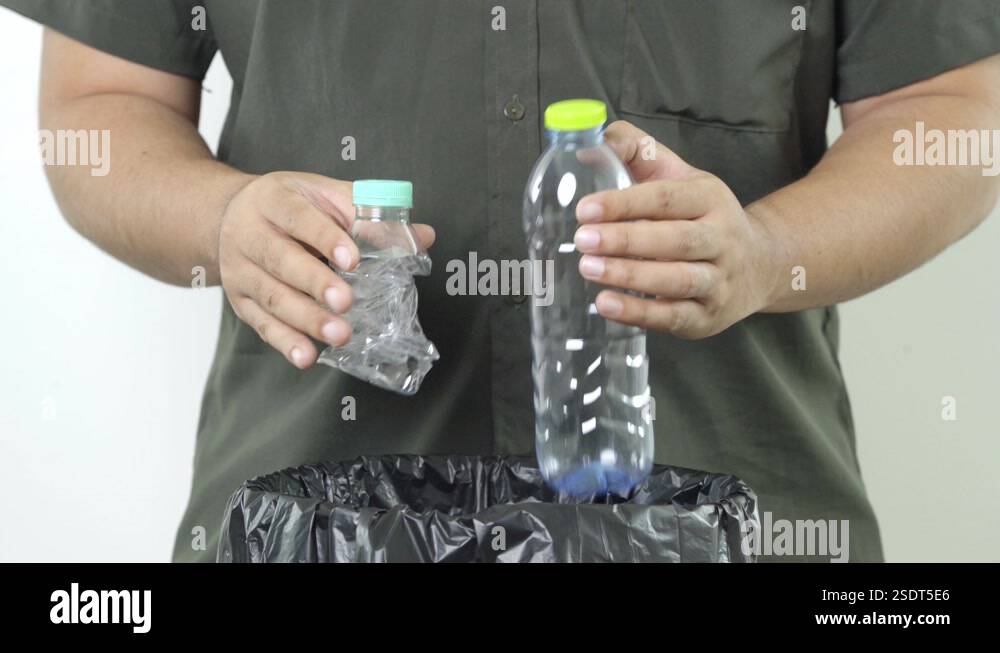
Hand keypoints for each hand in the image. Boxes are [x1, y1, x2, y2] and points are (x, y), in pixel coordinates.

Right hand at [217, 172, 435, 367]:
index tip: (353, 259)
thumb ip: (372, 215)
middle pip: (281, 261)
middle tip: (346, 302)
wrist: (228, 216)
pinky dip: (285, 343)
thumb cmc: (289, 206)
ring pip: (273, 297)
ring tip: (338, 334)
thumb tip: (423, 236)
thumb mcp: (324, 196)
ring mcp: (241, 271)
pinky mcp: (241, 301)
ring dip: (306, 319)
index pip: (299, 218)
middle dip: (315, 283)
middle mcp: (249, 234)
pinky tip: (307, 356)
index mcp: (273, 200)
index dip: (326, 239)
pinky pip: (262, 325)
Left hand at [573, 122, 784, 337]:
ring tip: (588, 269)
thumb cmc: (701, 217)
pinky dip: (639, 313)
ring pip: (677, 280)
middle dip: (626, 240)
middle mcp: (721, 239)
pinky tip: (606, 305)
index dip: (625, 203)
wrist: (759, 266)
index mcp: (710, 199)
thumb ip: (638, 152)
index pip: (667, 199)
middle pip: (675, 240)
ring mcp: (718, 281)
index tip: (585, 208)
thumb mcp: (679, 177)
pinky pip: (674, 317)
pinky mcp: (707, 317)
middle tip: (582, 240)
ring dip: (631, 277)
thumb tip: (591, 144)